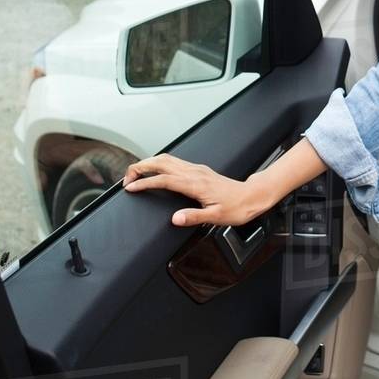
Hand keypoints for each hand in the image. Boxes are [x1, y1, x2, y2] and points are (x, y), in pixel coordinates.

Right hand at [123, 154, 270, 226]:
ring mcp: (196, 169)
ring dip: (149, 163)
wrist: (252, 196)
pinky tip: (155, 170)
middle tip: (127, 179)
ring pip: (167, 159)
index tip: (130, 188)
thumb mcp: (216, 217)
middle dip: (140, 167)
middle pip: (161, 162)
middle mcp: (194, 173)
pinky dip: (159, 163)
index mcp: (195, 184)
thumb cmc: (236, 208)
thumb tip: (175, 219)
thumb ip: (194, 217)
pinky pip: (175, 161)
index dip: (144, 183)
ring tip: (135, 173)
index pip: (163, 180)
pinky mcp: (199, 170)